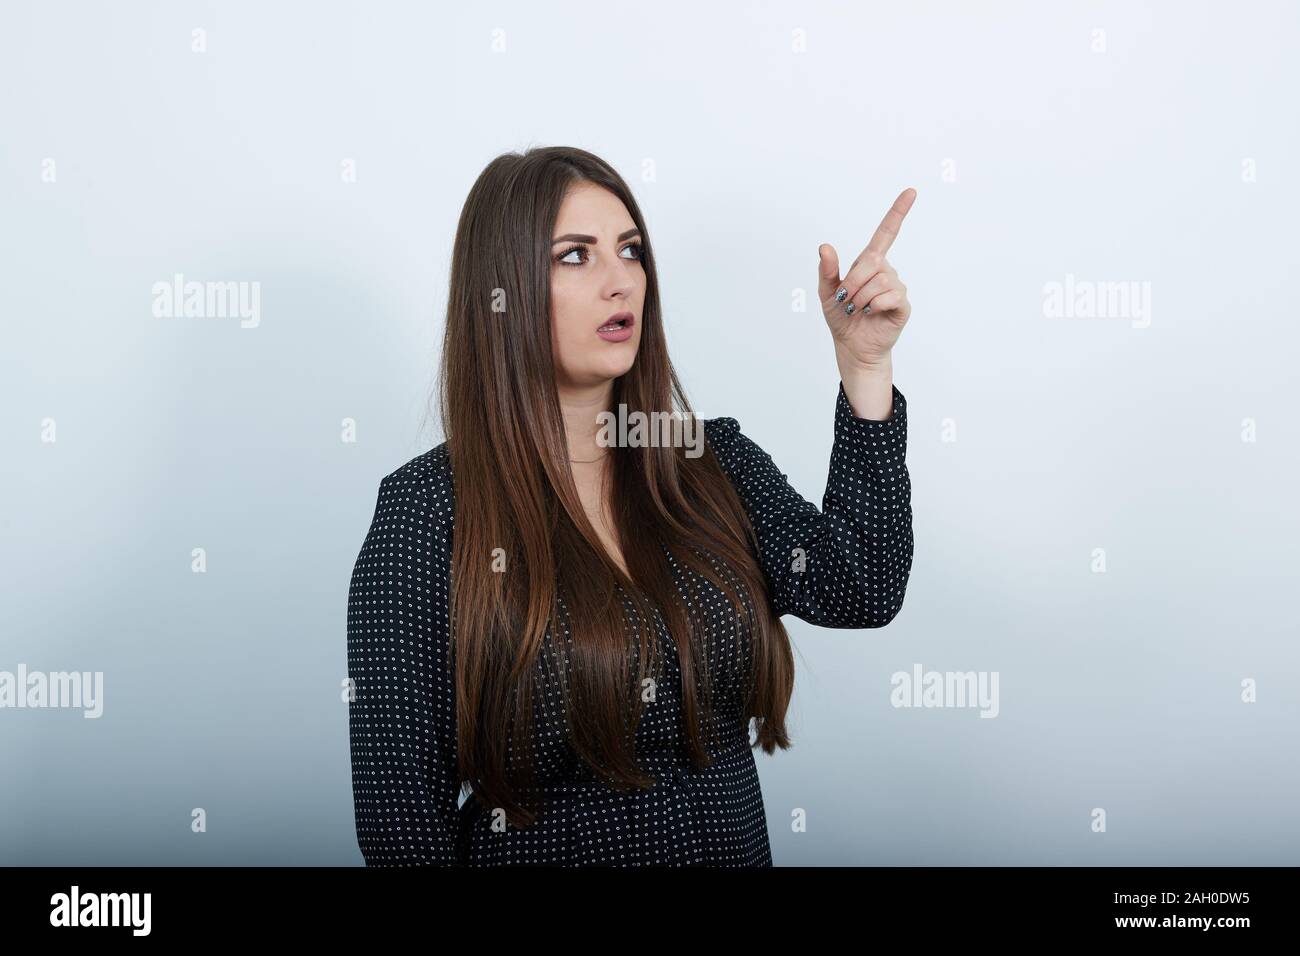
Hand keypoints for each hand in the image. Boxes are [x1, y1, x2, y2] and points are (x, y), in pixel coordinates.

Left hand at [818, 188, 914, 369]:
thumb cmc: (841, 318)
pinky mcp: (902, 305)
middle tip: (846, 300)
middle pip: (873, 261)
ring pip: (880, 281)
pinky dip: (874, 305)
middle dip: (853, 282)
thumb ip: (827, 270)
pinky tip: (870, 313)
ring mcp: (896, 287)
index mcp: (868, 263)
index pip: (886, 233)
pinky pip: (890, 296)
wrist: (852, 346)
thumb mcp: (827, 293)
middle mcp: (885, 271)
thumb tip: (824, 246)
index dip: (897, 212)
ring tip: (857, 309)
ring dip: (861, 297)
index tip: (911, 192)